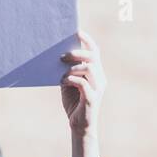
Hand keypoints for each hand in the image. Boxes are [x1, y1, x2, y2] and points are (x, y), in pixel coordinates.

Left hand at [61, 29, 104, 156]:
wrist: (79, 125)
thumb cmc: (73, 103)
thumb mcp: (68, 83)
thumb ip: (66, 70)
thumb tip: (56, 55)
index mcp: (96, 72)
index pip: (95, 52)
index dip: (87, 40)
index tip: (77, 31)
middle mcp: (100, 78)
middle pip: (93, 57)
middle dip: (77, 53)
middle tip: (61, 55)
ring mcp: (98, 88)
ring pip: (89, 68)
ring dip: (73, 67)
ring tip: (61, 72)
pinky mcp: (92, 99)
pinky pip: (83, 84)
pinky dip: (72, 80)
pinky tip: (63, 82)